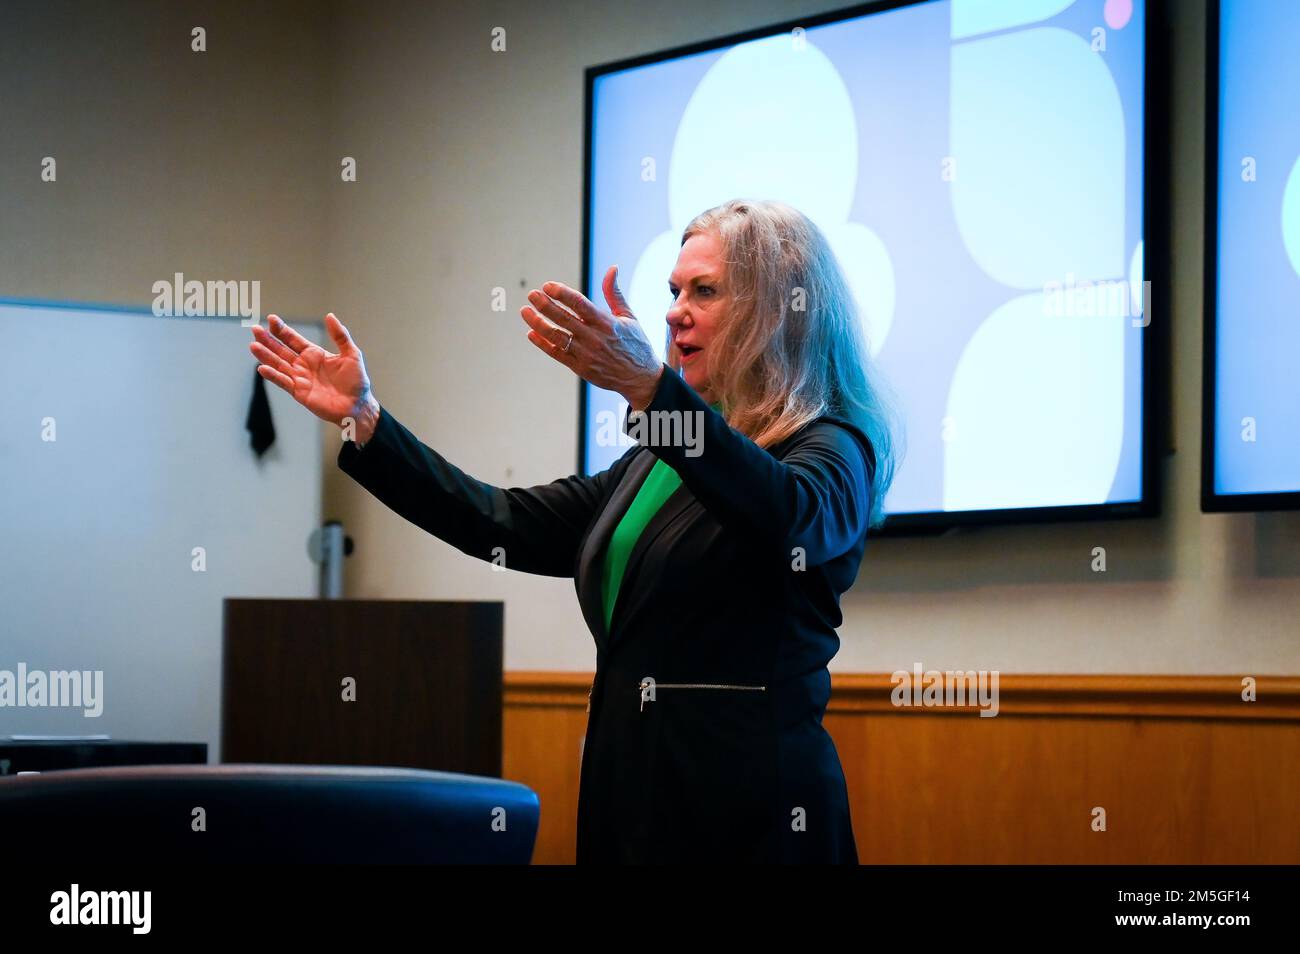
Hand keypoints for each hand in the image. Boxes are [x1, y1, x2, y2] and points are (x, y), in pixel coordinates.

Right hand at [248, 313, 378, 438]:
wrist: (357, 405)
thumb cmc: (356, 381)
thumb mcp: (351, 354)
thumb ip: (340, 336)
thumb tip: (330, 315)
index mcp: (314, 354)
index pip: (294, 339)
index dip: (282, 330)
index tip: (271, 319)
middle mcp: (304, 365)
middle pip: (281, 350)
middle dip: (268, 341)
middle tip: (255, 330)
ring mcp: (300, 378)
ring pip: (278, 365)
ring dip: (266, 356)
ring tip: (253, 346)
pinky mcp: (299, 392)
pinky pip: (283, 382)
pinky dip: (273, 376)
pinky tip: (262, 368)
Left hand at [519, 265, 663, 410]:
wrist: (641, 378)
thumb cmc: (635, 344)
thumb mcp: (629, 316)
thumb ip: (614, 293)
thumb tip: (612, 268)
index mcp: (607, 323)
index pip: (580, 304)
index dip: (562, 293)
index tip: (548, 286)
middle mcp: (595, 338)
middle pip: (564, 319)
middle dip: (545, 305)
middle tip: (531, 294)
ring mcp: (586, 354)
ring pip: (557, 337)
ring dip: (538, 323)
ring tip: (525, 311)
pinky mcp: (581, 368)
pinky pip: (557, 354)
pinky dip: (543, 344)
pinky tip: (531, 333)